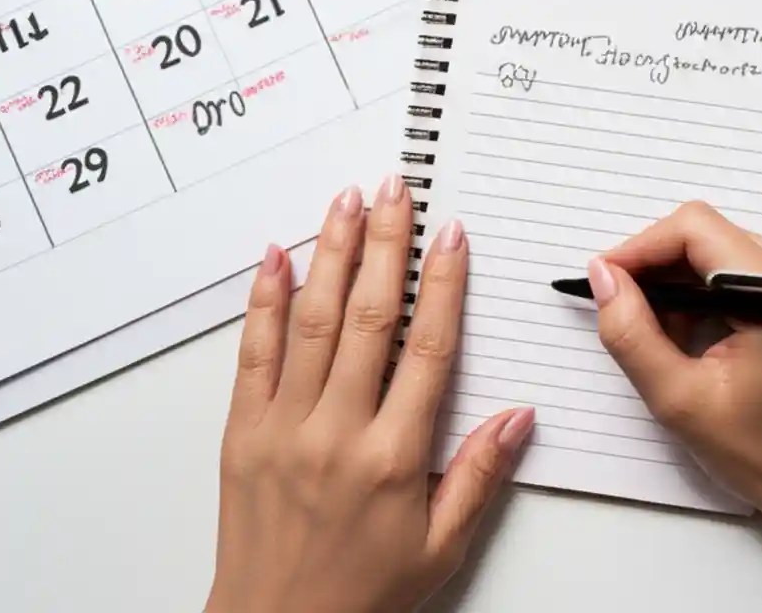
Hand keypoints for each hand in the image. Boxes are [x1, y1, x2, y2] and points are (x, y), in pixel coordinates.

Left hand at [207, 179, 533, 612]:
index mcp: (393, 457)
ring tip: (345, 201)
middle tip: (396, 189)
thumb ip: (480, 473)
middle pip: (368, 317)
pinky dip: (264, 300)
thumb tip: (519, 416)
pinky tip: (274, 257)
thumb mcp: (442, 545)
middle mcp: (336, 431)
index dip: (443, 285)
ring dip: (330, 253)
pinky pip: (253, 353)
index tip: (451, 237)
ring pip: (311, 322)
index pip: (428, 350)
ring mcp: (283, 427)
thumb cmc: (361, 592)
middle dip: (385, 244)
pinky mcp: (243, 432)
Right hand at [591, 201, 761, 510]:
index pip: (696, 229)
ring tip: (657, 334)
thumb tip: (603, 276)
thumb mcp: (679, 398)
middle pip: (709, 235)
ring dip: (679, 282)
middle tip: (621, 309)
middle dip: (656, 266)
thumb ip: (632, 332)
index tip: (603, 281)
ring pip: (721, 251)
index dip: (641, 247)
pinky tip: (690, 336)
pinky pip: (741, 273)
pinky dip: (705, 294)